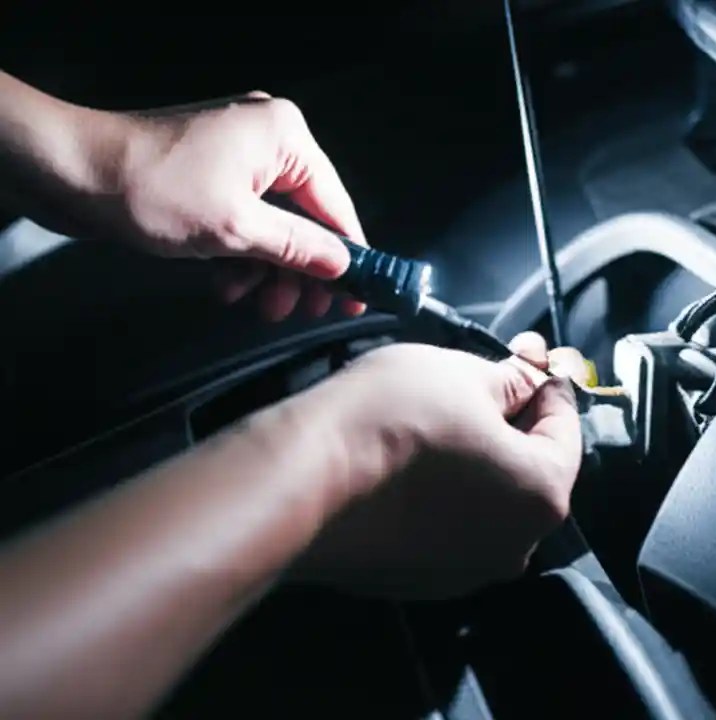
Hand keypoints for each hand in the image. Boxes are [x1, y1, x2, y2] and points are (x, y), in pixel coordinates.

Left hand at [1, 75, 364, 317]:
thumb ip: (298, 249)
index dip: (350, 257)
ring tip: (256, 304)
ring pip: (275, 223)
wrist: (69, 171)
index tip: (360, 296)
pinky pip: (245, 218)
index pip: (336, 206)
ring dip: (267, 269)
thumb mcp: (236, 229)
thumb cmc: (148, 187)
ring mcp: (237, 153)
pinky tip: (228, 283)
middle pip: (308, 217)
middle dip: (300, 270)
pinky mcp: (211, 171)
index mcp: (284, 136)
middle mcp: (267, 137)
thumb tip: (341, 266)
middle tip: (300, 310)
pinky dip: (241, 253)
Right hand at [291, 333, 583, 599]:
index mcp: (543, 494)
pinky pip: (450, 529)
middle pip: (531, 471)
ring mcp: (467, 572)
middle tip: (490, 382)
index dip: (548, 384)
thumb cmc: (392, 418)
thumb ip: (513, 378)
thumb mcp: (464, 374)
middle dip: (515, 424)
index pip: (565, 427)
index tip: (532, 358)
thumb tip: (534, 371)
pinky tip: (417, 464)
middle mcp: (517, 545)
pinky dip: (445, 496)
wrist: (301, 479)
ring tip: (447, 420)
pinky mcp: (420, 582)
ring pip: (491, 504)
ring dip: (481, 462)